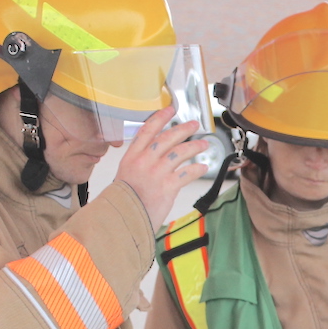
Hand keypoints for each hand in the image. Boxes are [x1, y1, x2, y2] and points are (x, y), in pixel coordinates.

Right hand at [116, 105, 207, 227]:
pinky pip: (187, 173)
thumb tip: (154, 157)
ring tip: (204, 144)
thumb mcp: (125, 176)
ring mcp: (157, 173)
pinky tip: (203, 167)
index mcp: (132, 157)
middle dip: (183, 129)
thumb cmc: (123, 201)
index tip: (170, 109)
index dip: (160, 118)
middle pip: (167, 138)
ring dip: (194, 146)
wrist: (123, 219)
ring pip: (180, 153)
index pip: (147, 130)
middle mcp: (144, 161)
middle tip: (195, 124)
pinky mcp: (168, 186)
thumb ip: (139, 164)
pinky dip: (197, 169)